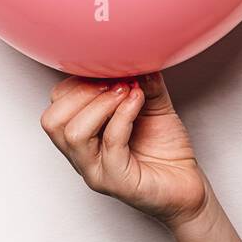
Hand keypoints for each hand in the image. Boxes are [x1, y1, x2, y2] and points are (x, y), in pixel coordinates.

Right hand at [40, 71, 207, 227]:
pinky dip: (123, 116)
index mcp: (83, 136)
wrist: (188, 185)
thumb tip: (136, 56)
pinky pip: (110, 144)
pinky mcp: (117, 182)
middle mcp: (83, 156)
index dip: (76, 82)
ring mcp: (97, 171)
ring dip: (100, 104)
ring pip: (73, 134)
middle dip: (81, 93)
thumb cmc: (167, 150)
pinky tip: (138, 102)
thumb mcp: (153, 104)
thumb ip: (142, 81)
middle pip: (52, 121)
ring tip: (126, 92)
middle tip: (113, 83)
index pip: (55, 105)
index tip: (104, 69)